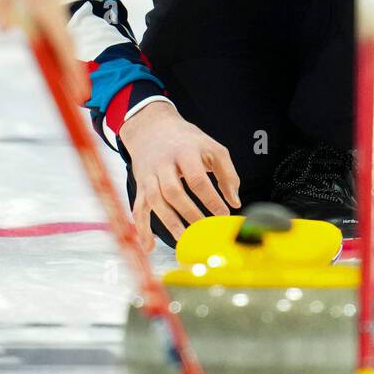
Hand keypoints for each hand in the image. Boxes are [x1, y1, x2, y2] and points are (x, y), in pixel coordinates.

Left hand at [0, 0, 86, 102]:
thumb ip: (1, 3)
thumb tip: (9, 30)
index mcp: (42, 0)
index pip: (62, 44)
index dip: (71, 71)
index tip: (80, 95)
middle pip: (63, 40)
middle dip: (69, 69)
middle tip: (78, 96)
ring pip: (56, 25)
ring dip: (58, 49)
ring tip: (67, 77)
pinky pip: (51, 10)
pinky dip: (52, 28)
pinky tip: (46, 38)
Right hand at [120, 102, 240, 250]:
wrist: (152, 127)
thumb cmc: (187, 141)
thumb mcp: (211, 147)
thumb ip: (227, 173)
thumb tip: (234, 202)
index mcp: (185, 152)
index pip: (197, 178)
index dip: (210, 198)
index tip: (224, 214)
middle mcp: (163, 163)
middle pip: (173, 191)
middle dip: (190, 213)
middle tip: (205, 229)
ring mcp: (149, 175)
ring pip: (155, 201)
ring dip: (169, 222)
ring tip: (185, 239)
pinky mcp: (140, 185)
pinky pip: (138, 208)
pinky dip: (142, 228)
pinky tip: (150, 246)